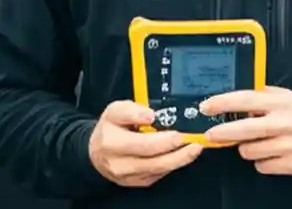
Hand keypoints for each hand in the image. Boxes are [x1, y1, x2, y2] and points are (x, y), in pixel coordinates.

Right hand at [88, 101, 202, 187]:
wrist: (97, 152)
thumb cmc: (109, 129)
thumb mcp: (115, 110)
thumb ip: (132, 110)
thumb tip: (150, 115)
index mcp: (112, 143)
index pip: (142, 145)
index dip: (164, 140)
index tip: (178, 133)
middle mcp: (120, 164)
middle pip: (155, 162)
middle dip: (178, 152)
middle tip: (194, 142)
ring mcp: (129, 176)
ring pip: (159, 170)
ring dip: (180, 160)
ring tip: (194, 148)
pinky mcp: (138, 182)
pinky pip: (159, 174)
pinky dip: (172, 164)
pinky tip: (181, 154)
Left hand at [199, 86, 291, 174]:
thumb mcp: (287, 97)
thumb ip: (263, 95)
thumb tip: (235, 97)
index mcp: (279, 103)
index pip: (245, 100)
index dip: (222, 103)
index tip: (206, 107)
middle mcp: (282, 123)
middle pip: (241, 130)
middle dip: (221, 134)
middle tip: (211, 134)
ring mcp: (286, 146)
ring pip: (248, 151)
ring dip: (248, 148)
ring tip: (260, 142)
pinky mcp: (290, 164)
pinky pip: (262, 166)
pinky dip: (263, 161)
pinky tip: (273, 153)